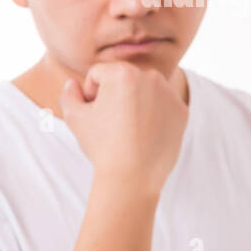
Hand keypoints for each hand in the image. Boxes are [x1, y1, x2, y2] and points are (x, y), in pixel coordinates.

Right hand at [59, 62, 187, 196]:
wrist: (133, 177)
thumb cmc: (102, 146)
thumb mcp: (74, 118)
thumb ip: (69, 94)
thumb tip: (73, 83)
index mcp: (123, 73)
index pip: (98, 74)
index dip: (90, 95)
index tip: (95, 115)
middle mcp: (151, 76)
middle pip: (122, 79)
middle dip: (114, 96)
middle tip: (111, 124)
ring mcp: (170, 94)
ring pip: (143, 90)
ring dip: (133, 103)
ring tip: (128, 130)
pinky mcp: (181, 111)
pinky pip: (161, 105)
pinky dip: (152, 115)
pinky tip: (144, 134)